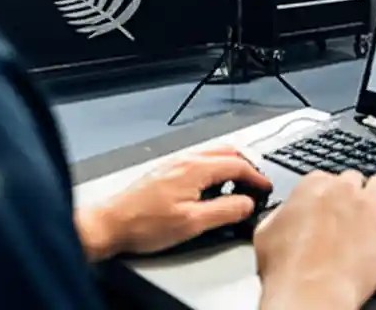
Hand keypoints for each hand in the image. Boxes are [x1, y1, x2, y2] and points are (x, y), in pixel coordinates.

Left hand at [76, 147, 271, 260]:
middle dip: (246, 165)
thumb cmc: (144, 224)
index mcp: (195, 168)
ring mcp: (174, 164)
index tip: (265, 188)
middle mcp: (185, 160)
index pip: (237, 164)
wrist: (110, 224)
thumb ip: (225, 211)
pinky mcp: (165, 172)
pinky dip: (214, 168)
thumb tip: (247, 204)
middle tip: (256, 182)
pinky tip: (211, 186)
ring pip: (212, 154)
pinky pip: (198, 161)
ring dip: (230, 165)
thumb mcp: (192, 223)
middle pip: (226, 151)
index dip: (256, 176)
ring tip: (238, 184)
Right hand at [255, 171, 375, 309]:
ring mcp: (368, 207)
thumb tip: (284, 214)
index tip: (325, 205)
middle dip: (352, 192)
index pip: (324, 177)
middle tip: (348, 210)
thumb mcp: (266, 233)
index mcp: (313, 186)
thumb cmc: (287, 268)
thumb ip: (280, 214)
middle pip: (354, 178)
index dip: (325, 193)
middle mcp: (343, 190)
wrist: (310, 292)